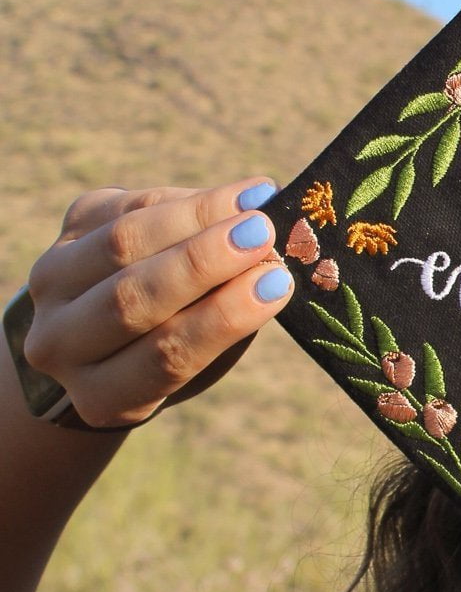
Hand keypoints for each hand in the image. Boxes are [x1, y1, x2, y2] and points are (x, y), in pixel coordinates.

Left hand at [21, 179, 293, 429]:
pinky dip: (184, 200)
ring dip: (195, 219)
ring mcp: (53, 281)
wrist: (112, 326)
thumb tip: (268, 262)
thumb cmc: (175, 348)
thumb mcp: (202, 359)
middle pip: (131, 297)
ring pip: (121, 243)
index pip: (163, 358)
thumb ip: (227, 319)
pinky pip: (125, 206)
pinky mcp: (67, 227)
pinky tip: (235, 196)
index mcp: (102, 396)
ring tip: (254, 204)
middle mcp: (61, 342)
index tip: (276, 283)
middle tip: (262, 234)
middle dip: (202, 262)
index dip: (221, 318)